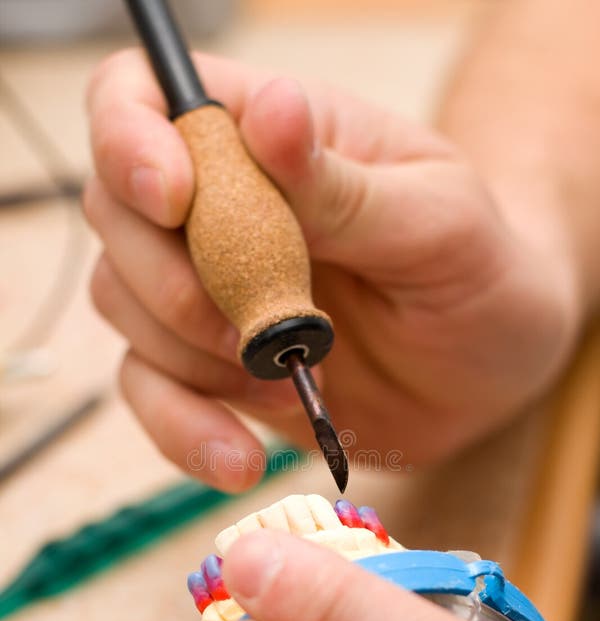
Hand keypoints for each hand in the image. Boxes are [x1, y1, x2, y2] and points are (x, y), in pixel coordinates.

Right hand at [84, 50, 578, 490]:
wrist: (489, 369)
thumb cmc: (479, 270)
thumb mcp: (437, 221)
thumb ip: (344, 185)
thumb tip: (270, 111)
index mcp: (267, 137)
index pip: (143, 99)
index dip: (129, 140)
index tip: (176, 201)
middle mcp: (218, 207)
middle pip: (116, 213)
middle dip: (175, 280)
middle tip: (261, 329)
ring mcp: (206, 291)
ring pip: (123, 305)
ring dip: (191, 359)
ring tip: (289, 384)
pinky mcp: (210, 370)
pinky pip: (153, 395)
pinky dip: (183, 431)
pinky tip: (240, 459)